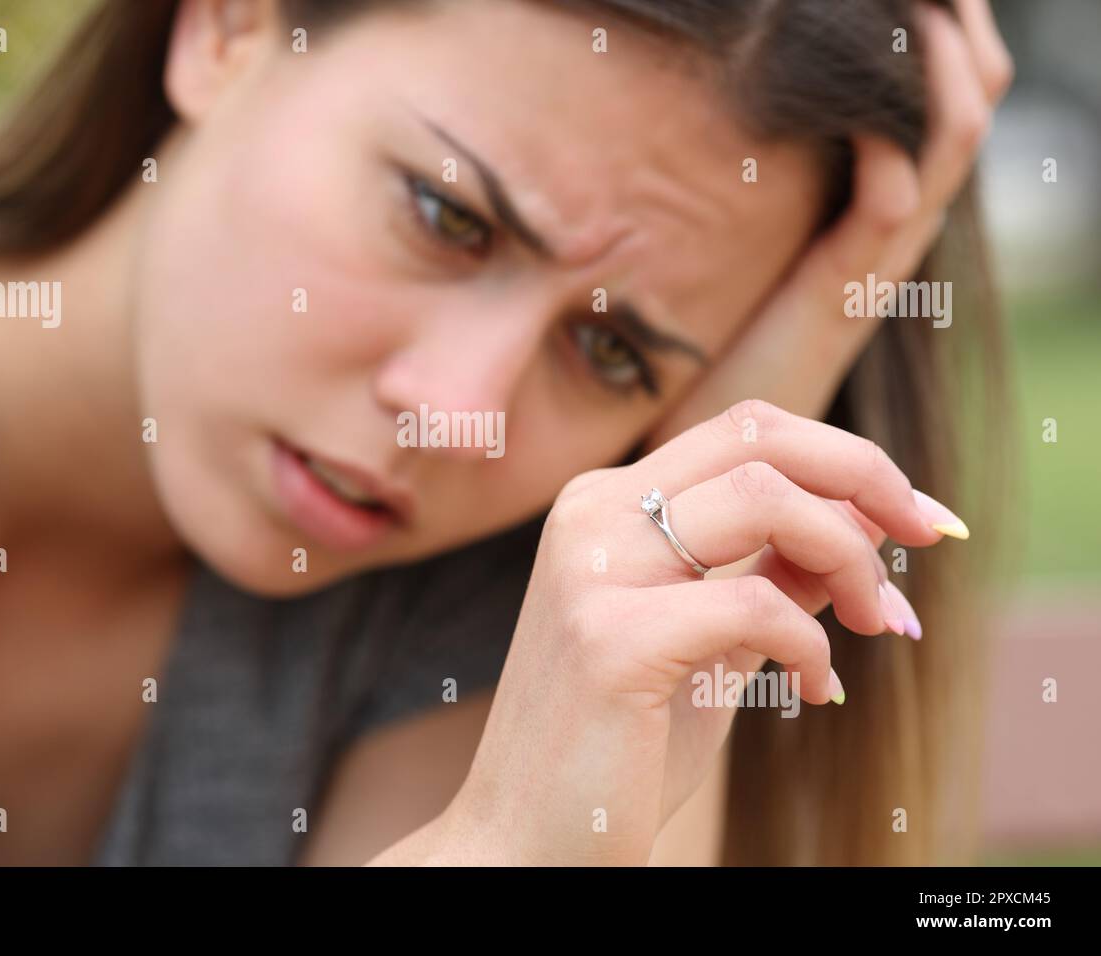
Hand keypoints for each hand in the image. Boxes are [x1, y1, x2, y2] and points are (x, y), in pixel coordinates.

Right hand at [437, 400, 966, 864]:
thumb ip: (774, 573)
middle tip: (930, 539)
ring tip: (873, 626)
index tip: (919, 518)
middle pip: (758, 434)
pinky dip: (813, 646)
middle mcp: (591, 517)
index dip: (847, 458)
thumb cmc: (623, 744)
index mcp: (606, 506)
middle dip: (867, 477)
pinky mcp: (610, 640)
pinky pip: (755, 605)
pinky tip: (814, 695)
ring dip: (851, 557)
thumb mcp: (714, 642)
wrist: (530, 837)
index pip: (745, 429)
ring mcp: (594, 572)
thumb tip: (870, 522)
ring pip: (764, 496)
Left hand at [645, 0, 1012, 437]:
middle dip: (955, 29)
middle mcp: (896, 228)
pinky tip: (852, 102)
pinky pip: (891, 198)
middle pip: (970, 100)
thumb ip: (774, 189)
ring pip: (951, 136)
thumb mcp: (760, 253)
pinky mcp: (844, 293)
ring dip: (935, 62)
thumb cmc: (728, 353)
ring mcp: (879, 259)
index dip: (945, 35)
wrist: (728, 459)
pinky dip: (881, 137)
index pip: (950, 100)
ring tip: (912, 4)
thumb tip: (753, 109)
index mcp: (883, 210)